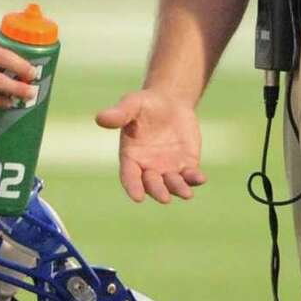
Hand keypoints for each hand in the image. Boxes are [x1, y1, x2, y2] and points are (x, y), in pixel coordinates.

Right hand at [95, 89, 204, 203]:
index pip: (129, 176)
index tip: (137, 197)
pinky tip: (201, 178)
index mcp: (131, 158)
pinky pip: (190, 175)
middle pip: (152, 184)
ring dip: (178, 189)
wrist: (169, 102)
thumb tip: (100, 118)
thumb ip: (119, 114)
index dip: (133, 187)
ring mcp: (168, 169)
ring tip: (187, 194)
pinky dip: (194, 178)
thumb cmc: (144, 104)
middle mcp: (148, 168)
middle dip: (158, 191)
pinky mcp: (186, 165)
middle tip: (165, 198)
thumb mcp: (131, 104)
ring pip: (172, 184)